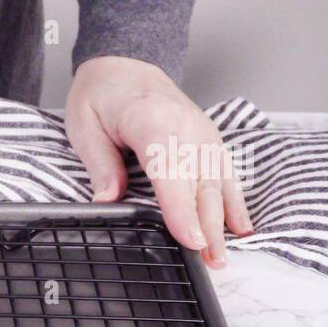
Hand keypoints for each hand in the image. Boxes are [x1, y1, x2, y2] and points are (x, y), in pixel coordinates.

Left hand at [64, 56, 252, 268]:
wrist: (124, 63)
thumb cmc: (101, 95)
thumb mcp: (85, 126)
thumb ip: (100, 165)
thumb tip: (107, 202)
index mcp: (152, 120)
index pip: (170, 172)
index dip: (182, 210)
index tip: (192, 240)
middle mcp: (186, 127)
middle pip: (200, 184)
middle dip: (208, 227)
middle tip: (211, 263)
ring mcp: (203, 133)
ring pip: (218, 183)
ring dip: (223, 222)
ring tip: (223, 256)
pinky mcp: (209, 140)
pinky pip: (227, 173)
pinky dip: (235, 201)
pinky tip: (242, 228)